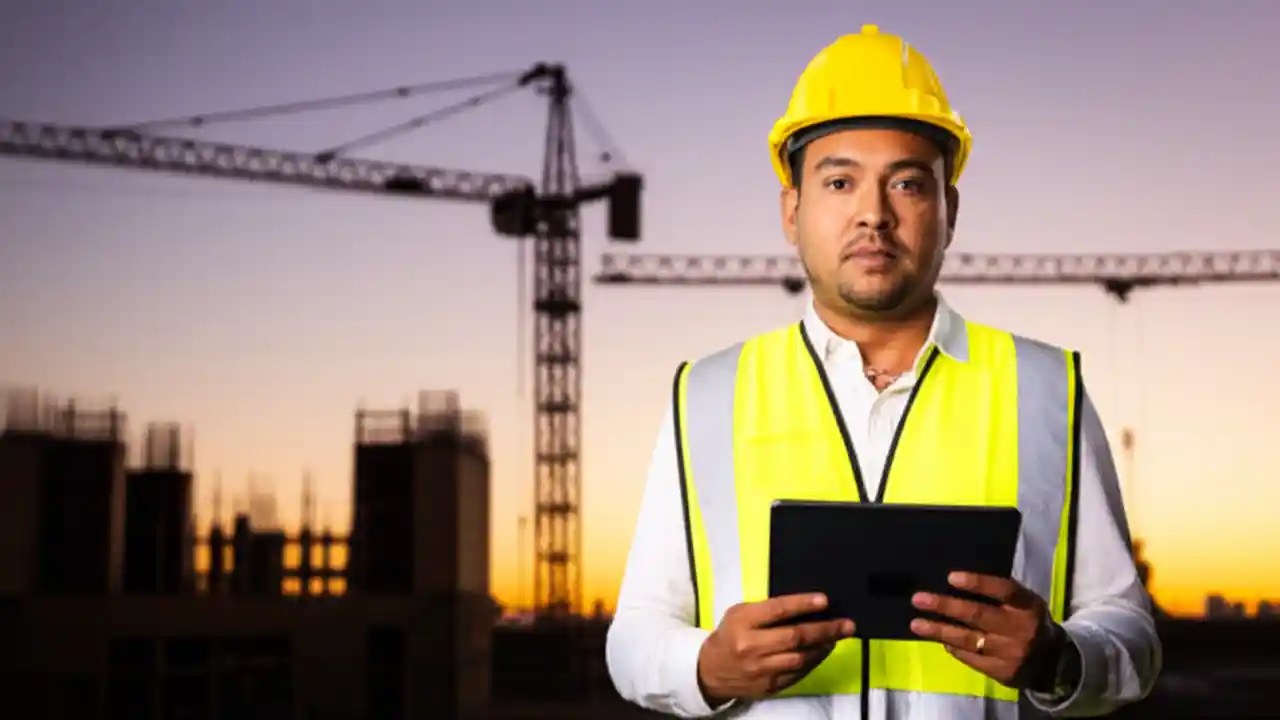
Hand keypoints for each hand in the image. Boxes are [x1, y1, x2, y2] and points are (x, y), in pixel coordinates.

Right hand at [697, 593, 855, 705]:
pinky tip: (822, 651)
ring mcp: (761, 669)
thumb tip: (804, 606)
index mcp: (743, 622)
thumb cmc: (730, 635)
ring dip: (823, 647)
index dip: (803, 604)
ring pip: (800, 657)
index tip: (825, 600)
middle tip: (847, 624)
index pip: (777, 610)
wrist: (711, 671)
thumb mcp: (739, 614)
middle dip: (825, 629)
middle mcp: (752, 646)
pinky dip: (814, 661)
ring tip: (838, 637)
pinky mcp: (769, 686)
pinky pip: (798, 673)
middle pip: (795, 637)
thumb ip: (766, 610)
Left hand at [909, 572, 1064, 689]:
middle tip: (919, 599)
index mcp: (1027, 606)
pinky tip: (940, 640)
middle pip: (978, 615)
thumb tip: (956, 582)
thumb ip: (1000, 594)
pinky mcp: (1003, 672)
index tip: (951, 577)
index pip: (1004, 590)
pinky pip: (971, 658)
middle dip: (946, 606)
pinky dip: (954, 647)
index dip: (978, 583)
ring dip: (939, 630)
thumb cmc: (1030, 622)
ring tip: (917, 624)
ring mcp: (1011, 652)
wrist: (1054, 663)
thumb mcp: (1025, 604)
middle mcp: (1020, 629)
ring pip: (969, 639)